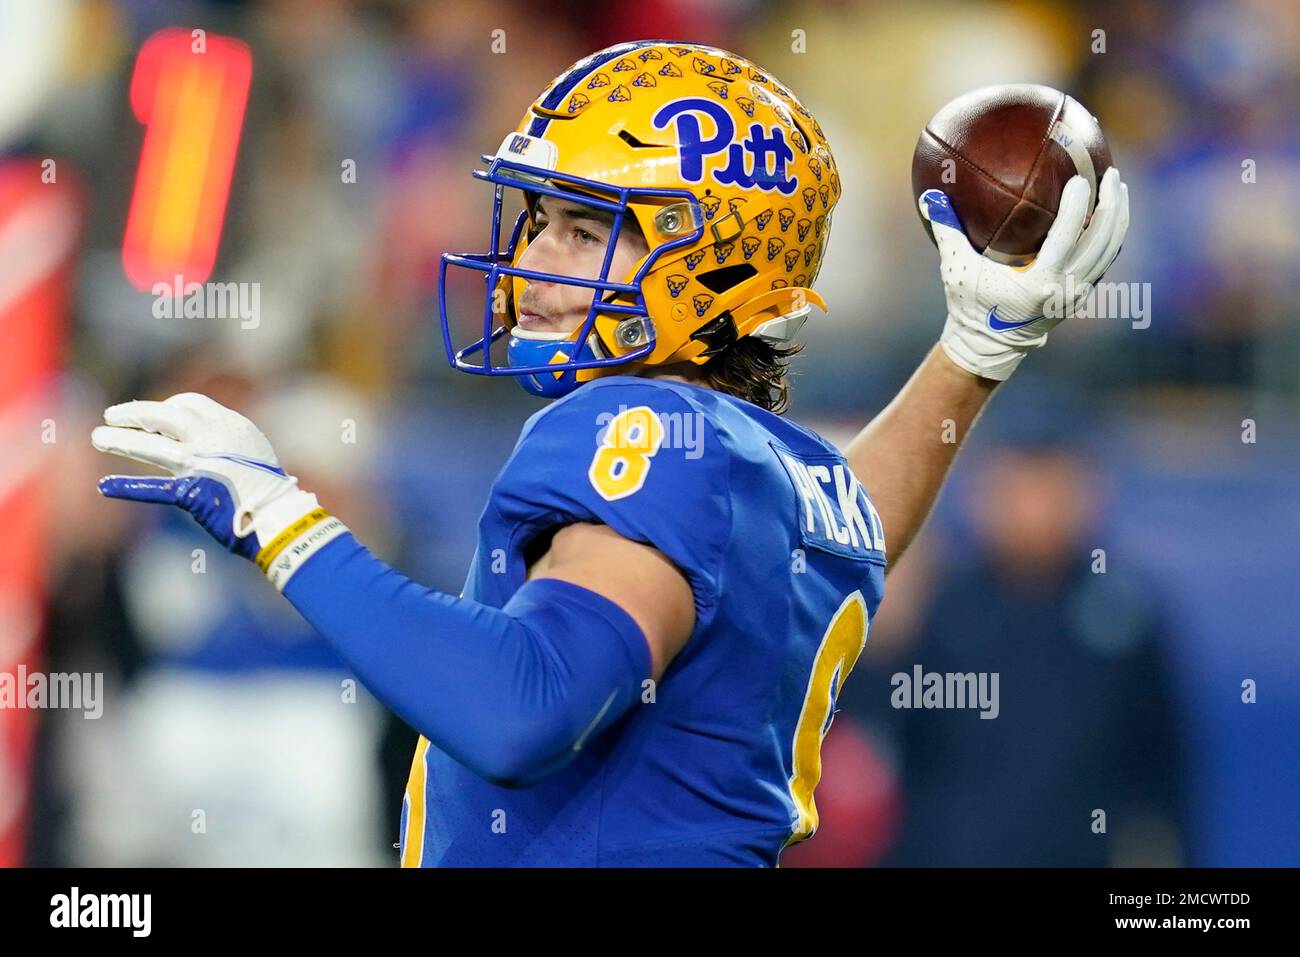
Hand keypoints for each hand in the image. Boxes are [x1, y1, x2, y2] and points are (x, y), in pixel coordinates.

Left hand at [92, 392, 322, 567]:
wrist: (281, 516)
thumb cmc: (267, 488)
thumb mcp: (251, 451)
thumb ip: (224, 441)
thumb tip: (194, 439)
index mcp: (231, 424)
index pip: (189, 403)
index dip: (165, 407)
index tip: (151, 417)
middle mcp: (215, 438)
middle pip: (164, 415)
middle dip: (134, 413)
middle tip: (112, 415)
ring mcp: (202, 464)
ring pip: (152, 445)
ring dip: (121, 441)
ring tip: (98, 438)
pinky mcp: (193, 492)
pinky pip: (155, 488)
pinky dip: (128, 488)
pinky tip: (106, 486)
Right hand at [919, 165, 1128, 379]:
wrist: (988, 346)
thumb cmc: (970, 307)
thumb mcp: (956, 270)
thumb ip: (947, 233)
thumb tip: (930, 198)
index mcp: (1040, 282)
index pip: (1068, 236)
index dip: (1077, 206)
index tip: (1080, 179)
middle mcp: (1066, 288)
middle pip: (1101, 240)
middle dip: (1111, 205)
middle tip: (1111, 174)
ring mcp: (1077, 294)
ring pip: (1110, 250)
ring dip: (1118, 218)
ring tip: (1118, 188)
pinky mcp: (1080, 295)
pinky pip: (1104, 260)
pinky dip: (1110, 236)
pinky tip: (1111, 215)